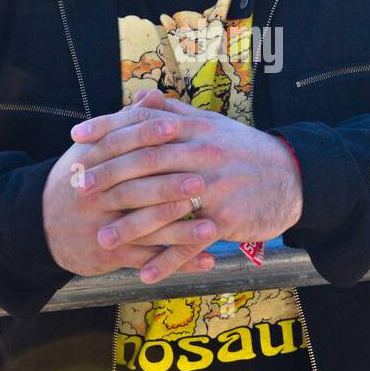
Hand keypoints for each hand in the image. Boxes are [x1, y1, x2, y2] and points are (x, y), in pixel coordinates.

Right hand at [42, 95, 218, 282]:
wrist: (40, 225)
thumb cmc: (79, 178)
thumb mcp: (92, 149)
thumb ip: (125, 124)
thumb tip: (154, 94)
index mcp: (91, 163)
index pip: (119, 145)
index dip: (147, 135)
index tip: (176, 127)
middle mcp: (95, 195)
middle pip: (133, 189)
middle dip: (168, 187)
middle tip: (201, 182)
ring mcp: (102, 227)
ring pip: (144, 228)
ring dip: (180, 231)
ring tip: (213, 227)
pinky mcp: (110, 254)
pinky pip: (148, 259)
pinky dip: (179, 261)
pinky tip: (207, 259)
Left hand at [69, 86, 303, 283]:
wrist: (293, 178)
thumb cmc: (246, 151)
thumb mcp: (213, 125)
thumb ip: (174, 114)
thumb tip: (140, 97)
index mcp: (196, 130)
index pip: (143, 125)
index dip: (107, 129)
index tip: (76, 138)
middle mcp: (203, 155)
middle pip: (148, 164)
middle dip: (109, 176)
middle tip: (78, 188)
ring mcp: (215, 189)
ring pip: (166, 209)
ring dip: (131, 227)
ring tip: (102, 240)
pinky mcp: (227, 220)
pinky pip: (191, 243)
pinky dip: (168, 260)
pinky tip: (144, 273)